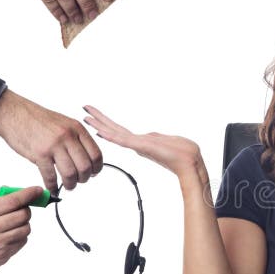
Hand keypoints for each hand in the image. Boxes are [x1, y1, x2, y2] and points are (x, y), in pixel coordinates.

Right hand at [0, 90, 102, 191]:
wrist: (13, 112)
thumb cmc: (37, 119)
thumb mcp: (64, 123)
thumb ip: (76, 138)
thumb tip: (86, 158)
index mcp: (77, 128)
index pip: (96, 154)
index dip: (96, 168)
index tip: (93, 173)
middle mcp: (68, 136)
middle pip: (85, 166)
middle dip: (84, 178)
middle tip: (79, 181)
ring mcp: (54, 145)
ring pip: (70, 173)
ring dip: (71, 184)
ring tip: (68, 186)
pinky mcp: (39, 154)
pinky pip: (50, 176)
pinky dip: (52, 186)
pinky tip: (52, 188)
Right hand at [0, 187, 40, 273]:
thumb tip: (21, 190)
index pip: (12, 201)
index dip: (29, 194)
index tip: (38, 190)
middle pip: (23, 214)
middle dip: (26, 210)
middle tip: (21, 210)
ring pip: (26, 228)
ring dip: (23, 224)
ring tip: (12, 224)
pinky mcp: (4, 254)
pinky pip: (23, 240)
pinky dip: (20, 236)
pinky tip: (9, 235)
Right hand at [83, 105, 203, 179]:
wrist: (189, 163)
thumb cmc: (182, 153)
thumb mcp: (167, 140)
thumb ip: (156, 138)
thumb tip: (152, 136)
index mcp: (142, 142)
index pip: (120, 131)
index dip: (107, 123)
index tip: (96, 116)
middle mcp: (137, 144)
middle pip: (114, 130)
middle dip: (99, 120)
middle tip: (85, 110)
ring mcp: (138, 145)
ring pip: (115, 133)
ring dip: (100, 124)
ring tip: (87, 117)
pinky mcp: (142, 147)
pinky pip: (124, 140)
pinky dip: (111, 136)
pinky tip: (100, 131)